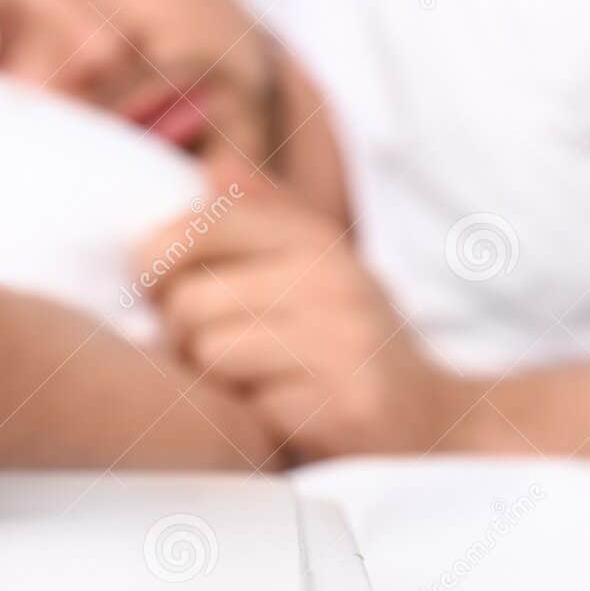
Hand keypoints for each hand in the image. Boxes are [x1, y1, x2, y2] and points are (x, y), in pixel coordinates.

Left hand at [139, 185, 468, 460]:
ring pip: (208, 352)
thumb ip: (264, 215)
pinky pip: (245, 406)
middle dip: (178, 334)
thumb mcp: (318, 267)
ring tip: (241, 382)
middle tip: (199, 350)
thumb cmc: (352, 342)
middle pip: (190, 299)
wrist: (437, 424)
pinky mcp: (346, 405)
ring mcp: (343, 342)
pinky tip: (277, 415)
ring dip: (209, 378)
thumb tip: (214, 166)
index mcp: (316, 240)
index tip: (152, 285)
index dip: (156, 258)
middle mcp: (332, 281)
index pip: (203, 225)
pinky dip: (248, 416)